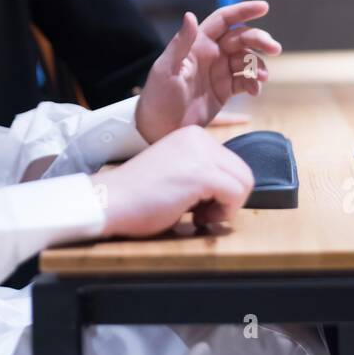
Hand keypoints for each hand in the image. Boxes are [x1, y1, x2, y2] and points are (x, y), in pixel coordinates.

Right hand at [93, 126, 254, 236]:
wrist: (109, 201)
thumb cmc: (136, 195)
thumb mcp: (175, 171)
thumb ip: (199, 171)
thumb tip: (229, 189)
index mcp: (192, 135)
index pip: (231, 163)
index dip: (221, 191)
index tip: (198, 204)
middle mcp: (199, 138)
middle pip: (241, 172)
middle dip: (228, 199)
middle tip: (201, 213)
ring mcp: (201, 154)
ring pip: (244, 182)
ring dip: (227, 206)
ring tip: (199, 216)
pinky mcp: (201, 175)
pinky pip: (236, 194)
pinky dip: (224, 212)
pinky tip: (197, 218)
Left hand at [134, 0, 281, 143]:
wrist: (160, 129)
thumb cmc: (158, 97)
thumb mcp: (166, 69)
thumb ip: (181, 43)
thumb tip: (190, 15)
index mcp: (197, 44)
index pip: (223, 20)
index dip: (243, 11)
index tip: (264, 7)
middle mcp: (211, 54)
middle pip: (241, 38)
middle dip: (259, 40)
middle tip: (275, 49)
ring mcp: (219, 72)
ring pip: (247, 60)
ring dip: (259, 65)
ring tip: (263, 77)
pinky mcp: (225, 90)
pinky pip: (246, 81)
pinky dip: (254, 84)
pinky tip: (255, 91)